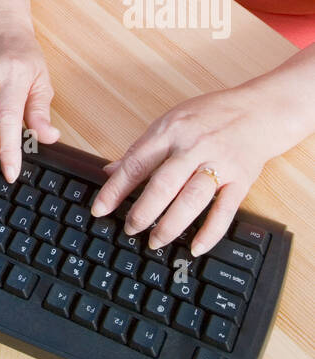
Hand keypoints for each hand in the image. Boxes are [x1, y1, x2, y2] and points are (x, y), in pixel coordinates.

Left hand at [90, 83, 285, 255]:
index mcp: (170, 131)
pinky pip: (224, 211)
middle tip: (130, 229)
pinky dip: (210, 232)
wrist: (258, 111)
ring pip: (191, 199)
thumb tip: (110, 170)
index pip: (137, 163)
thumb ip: (142, 149)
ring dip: (171, 224)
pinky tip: (195, 247)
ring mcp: (218, 165)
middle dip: (143, 211)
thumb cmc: (210, 115)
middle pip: (163, 184)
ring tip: (155, 241)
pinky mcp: (240, 181)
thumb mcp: (171, 121)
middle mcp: (193, 148)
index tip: (100, 209)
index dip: (116, 189)